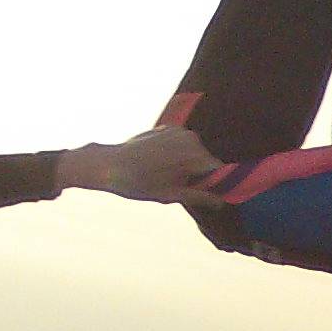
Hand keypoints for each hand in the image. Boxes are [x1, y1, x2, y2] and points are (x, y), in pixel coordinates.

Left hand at [59, 127, 218, 202]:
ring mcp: (178, 130)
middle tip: (181, 188)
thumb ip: (200, 196)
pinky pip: (182, 144)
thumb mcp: (171, 195)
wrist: (109, 164)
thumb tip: (222, 202)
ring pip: (195, 152)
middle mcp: (190, 138)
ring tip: (167, 176)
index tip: (213, 195)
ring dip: (188, 164)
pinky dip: (177, 154)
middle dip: (200, 174)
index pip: (219, 170)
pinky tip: (160, 164)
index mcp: (193, 155)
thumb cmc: (139, 183)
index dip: (218, 184)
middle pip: (207, 160)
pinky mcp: (167, 127)